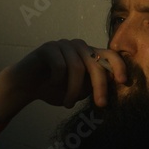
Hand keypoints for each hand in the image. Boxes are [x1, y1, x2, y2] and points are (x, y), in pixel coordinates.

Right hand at [10, 39, 126, 107]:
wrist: (25, 86)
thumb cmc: (54, 89)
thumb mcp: (78, 91)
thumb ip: (93, 85)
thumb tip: (111, 83)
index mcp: (89, 54)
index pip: (110, 55)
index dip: (119, 66)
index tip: (123, 82)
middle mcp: (79, 46)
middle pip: (96, 64)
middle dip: (100, 86)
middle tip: (100, 104)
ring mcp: (63, 44)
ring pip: (77, 68)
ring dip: (73, 90)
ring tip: (68, 103)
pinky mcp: (48, 47)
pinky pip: (60, 65)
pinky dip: (57, 80)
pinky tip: (51, 84)